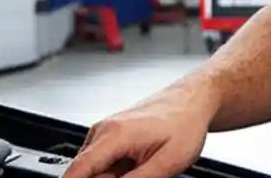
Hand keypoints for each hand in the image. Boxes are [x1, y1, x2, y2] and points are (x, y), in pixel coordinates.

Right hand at [62, 81, 217, 177]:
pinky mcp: (110, 135)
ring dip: (114, 176)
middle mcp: (103, 130)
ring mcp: (105, 131)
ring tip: (144, 166)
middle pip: (87, 173)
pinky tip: (139, 163)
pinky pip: (104, 162)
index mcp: (114, 135)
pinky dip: (117, 169)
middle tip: (140, 172)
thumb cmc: (186, 123)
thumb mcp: (167, 163)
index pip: (77, 171)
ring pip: (95, 169)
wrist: (193, 100)